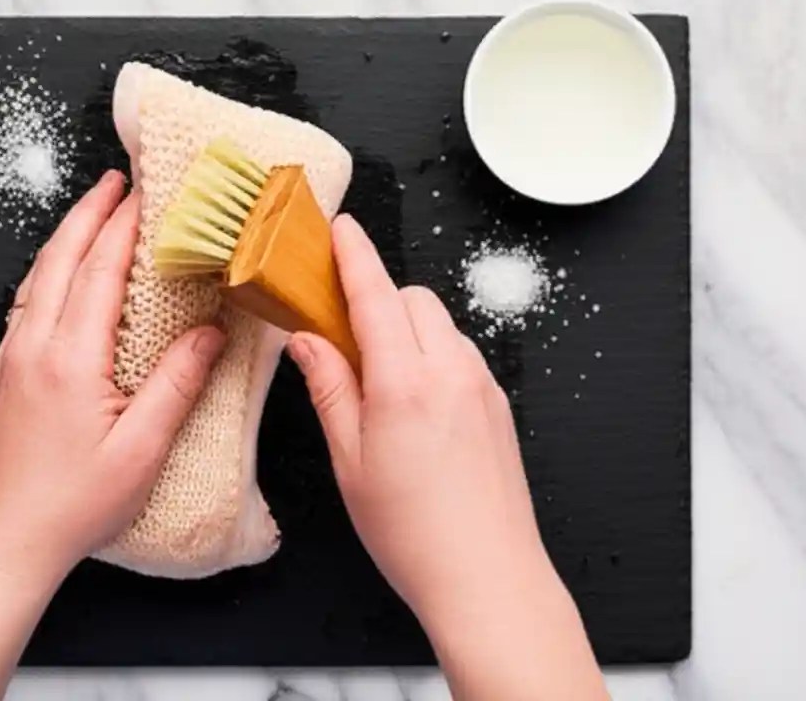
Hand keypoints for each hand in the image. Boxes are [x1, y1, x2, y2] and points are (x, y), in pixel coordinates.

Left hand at [0, 170, 225, 578]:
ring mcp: (10, 360)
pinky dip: (47, 272)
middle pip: (60, 259)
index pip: (100, 272)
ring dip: (66, 238)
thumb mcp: (141, 449)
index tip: (146, 193)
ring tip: (92, 214)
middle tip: (116, 181)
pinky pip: (25, 304)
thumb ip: (176, 384)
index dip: (124, 227)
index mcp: (70, 359)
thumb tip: (210, 332)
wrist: (8, 541)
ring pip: (36, 278)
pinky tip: (61, 277)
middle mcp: (32, 348)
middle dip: (89, 213)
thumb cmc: (76, 504)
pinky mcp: (2, 376)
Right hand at [287, 214, 605, 699]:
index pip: (375, 295)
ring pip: (439, 326)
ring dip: (407, 330)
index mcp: (404, 383)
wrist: (487, 576)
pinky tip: (413, 405)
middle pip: (413, 298)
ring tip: (377, 381)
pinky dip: (432, 357)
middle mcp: (450, 372)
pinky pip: (460, 356)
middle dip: (379, 299)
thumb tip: (307, 341)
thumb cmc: (413, 532)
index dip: (354, 255)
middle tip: (342, 333)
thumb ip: (329, 389)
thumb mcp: (350, 461)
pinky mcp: (498, 405)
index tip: (341, 228)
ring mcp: (481, 387)